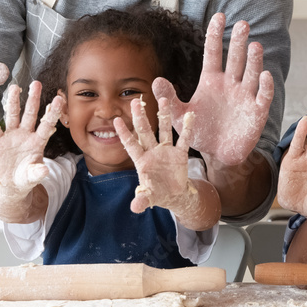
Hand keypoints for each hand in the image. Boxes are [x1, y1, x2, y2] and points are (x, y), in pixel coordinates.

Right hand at [0, 81, 60, 197]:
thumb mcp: (32, 176)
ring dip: (13, 103)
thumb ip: (37, 173)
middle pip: (30, 114)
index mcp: (38, 141)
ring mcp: (11, 136)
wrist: (11, 183)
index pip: (46, 124)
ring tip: (13, 88)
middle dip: (33, 98)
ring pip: (13, 116)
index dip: (52, 112)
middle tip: (35, 83)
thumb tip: (44, 171)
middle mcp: (25, 134)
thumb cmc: (25, 177)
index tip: (59, 98)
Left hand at [115, 96, 194, 213]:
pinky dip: (188, 128)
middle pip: (145, 131)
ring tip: (164, 99)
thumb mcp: (148, 198)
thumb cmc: (157, 194)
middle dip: (140, 117)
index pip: (131, 144)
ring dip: (164, 115)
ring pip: (164, 130)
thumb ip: (142, 200)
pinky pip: (184, 139)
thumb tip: (134, 207)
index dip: (124, 133)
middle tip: (136, 101)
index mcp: (142, 161)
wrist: (174, 195)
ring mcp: (166, 151)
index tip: (116, 120)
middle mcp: (152, 152)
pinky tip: (190, 115)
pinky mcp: (180, 154)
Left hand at [152, 13, 272, 167]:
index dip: (216, 34)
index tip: (220, 16)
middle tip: (242, 24)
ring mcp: (245, 96)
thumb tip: (155, 80)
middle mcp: (230, 83)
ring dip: (254, 61)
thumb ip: (170, 98)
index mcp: (211, 80)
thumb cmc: (199, 130)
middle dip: (238, 41)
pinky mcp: (257, 111)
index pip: (214, 52)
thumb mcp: (180, 115)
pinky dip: (265, 86)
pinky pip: (263, 96)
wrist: (217, 154)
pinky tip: (265, 75)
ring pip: (251, 73)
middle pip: (235, 58)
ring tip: (255, 46)